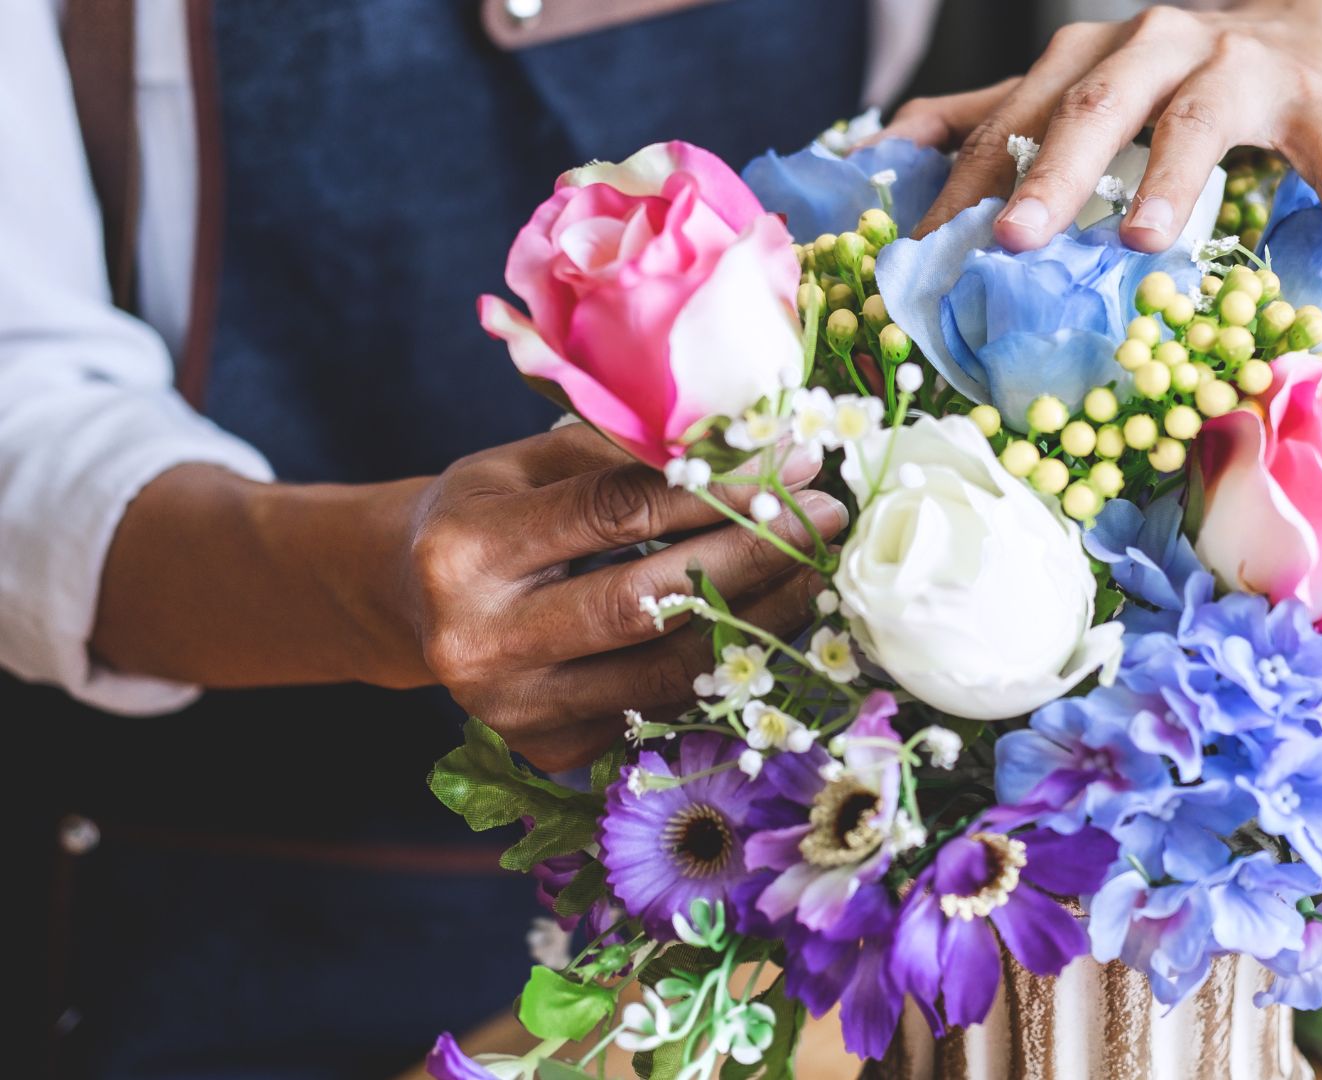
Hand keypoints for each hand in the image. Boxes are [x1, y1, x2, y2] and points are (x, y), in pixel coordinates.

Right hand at [402, 424, 846, 769]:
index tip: (793, 464)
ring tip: (817, 573)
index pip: (616, 513)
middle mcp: (480, 641)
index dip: (716, 488)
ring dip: (759, 621)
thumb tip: (755, 445)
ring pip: (666, 670)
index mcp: (466, 550)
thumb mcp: (526, 462)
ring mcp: (515, 710)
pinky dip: (724, 665)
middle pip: (646, 602)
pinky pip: (661, 708)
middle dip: (752, 557)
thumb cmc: (487, 514)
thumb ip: (624, 454)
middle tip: (825, 520)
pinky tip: (772, 625)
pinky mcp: (550, 750)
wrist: (411, 603)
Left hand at [885, 1, 1321, 273]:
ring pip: (1200, 119)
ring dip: (1171, 178)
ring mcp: (1244, 69)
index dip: (970, 182)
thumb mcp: (1083, 84)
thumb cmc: (1176, 78)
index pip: (1019, 117)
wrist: (1305, 23)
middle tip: (1013, 239)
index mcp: (1092, 53)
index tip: (927, 250)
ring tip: (1142, 240)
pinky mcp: (1321, 103)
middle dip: (1051, 171)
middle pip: (1096, 104)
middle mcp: (1160, 46)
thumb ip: (994, 113)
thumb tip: (887, 146)